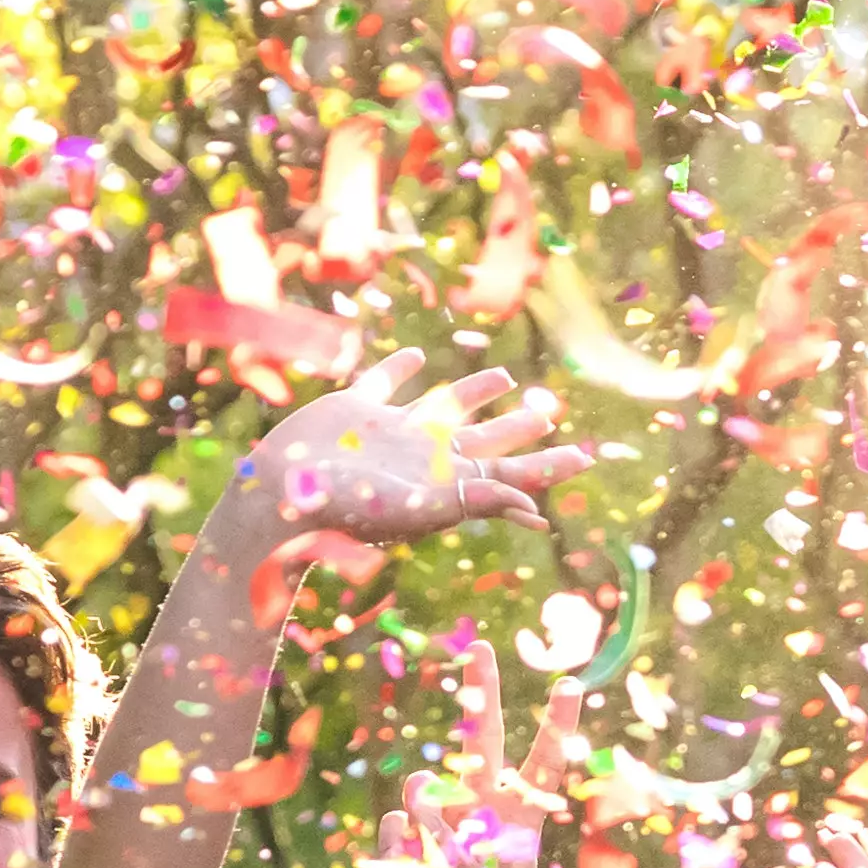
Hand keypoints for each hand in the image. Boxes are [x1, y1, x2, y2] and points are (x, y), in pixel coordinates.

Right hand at [223, 351, 585, 552]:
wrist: (280, 494)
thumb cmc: (347, 508)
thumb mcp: (419, 508)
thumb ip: (478, 501)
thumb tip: (536, 508)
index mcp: (448, 482)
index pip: (513, 473)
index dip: (550, 466)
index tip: (587, 456)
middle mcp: (427, 456)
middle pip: (488, 438)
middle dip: (520, 429)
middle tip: (551, 414)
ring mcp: (392, 431)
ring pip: (445, 406)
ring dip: (473, 393)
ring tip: (503, 379)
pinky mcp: (355, 408)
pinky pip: (386, 383)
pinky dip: (403, 370)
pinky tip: (420, 359)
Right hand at [368, 630, 578, 867]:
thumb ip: (465, 840)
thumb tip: (418, 794)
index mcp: (521, 818)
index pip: (545, 765)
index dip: (557, 727)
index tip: (570, 683)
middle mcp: (483, 807)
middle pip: (483, 738)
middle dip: (481, 690)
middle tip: (480, 646)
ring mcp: (442, 818)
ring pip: (421, 788)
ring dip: (426, 821)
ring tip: (441, 863)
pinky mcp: (402, 837)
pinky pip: (391, 826)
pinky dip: (400, 853)